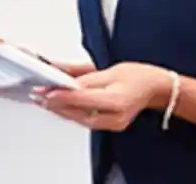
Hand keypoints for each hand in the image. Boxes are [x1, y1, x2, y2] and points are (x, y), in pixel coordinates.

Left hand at [40, 63, 171, 131]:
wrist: (157, 88)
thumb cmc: (139, 76)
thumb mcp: (110, 69)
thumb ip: (84, 75)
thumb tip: (62, 74)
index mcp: (116, 101)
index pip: (81, 99)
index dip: (61, 95)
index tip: (45, 91)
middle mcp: (114, 117)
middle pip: (77, 113)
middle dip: (56, 104)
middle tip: (39, 94)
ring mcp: (112, 124)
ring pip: (79, 119)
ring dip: (61, 110)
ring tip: (44, 99)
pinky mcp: (109, 126)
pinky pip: (85, 121)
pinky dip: (72, 112)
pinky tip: (61, 105)